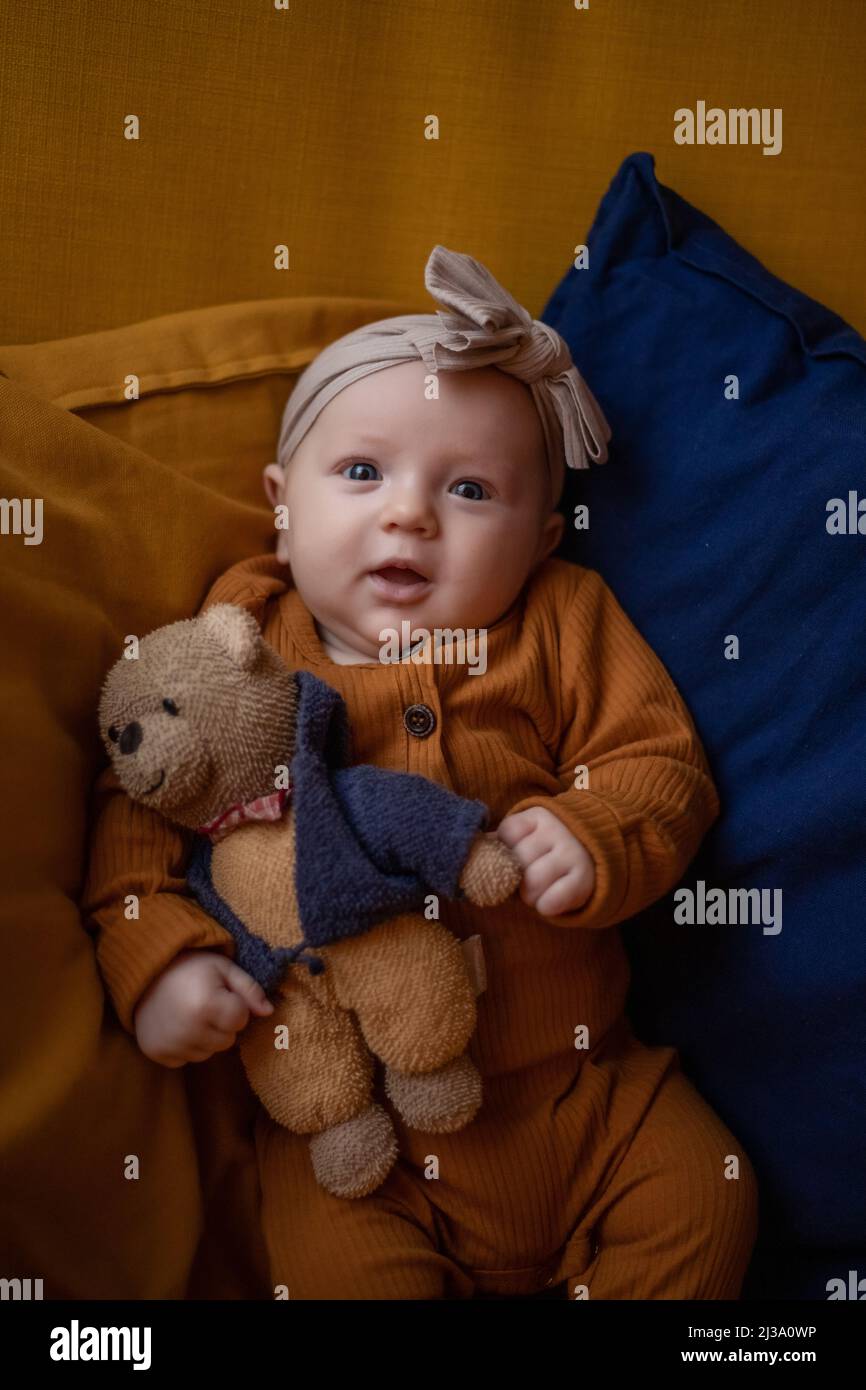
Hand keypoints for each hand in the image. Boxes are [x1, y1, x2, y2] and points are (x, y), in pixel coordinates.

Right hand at [133, 949, 273, 1067]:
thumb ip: (249, 989)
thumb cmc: (190, 967)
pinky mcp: (158, 1053)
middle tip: (204, 1003)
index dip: (235, 1005)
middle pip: (227, 1041)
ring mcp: (172, 1044)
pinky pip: (186, 1060)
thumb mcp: (223, 968)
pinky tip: (177, 1026)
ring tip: (190, 1014)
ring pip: (208, 1053)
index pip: (241, 1020)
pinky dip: (185, 1047)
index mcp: (208, 1005)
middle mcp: (189, 1029)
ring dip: (205, 1037)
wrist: (145, 974)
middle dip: (222, 1024)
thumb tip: (269, 1012)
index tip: (220, 994)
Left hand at [496, 806, 595, 916]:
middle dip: (516, 877)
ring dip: (530, 896)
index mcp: (537, 817)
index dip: (506, 851)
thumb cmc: (547, 850)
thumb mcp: (526, 837)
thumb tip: (468, 851)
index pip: (506, 834)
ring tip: (537, 891)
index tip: (516, 855)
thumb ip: (499, 843)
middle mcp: (556, 830)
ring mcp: (572, 853)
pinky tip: (549, 901)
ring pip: (532, 883)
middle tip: (526, 879)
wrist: (594, 856)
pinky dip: (545, 907)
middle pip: (518, 861)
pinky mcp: (583, 879)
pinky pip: (551, 902)